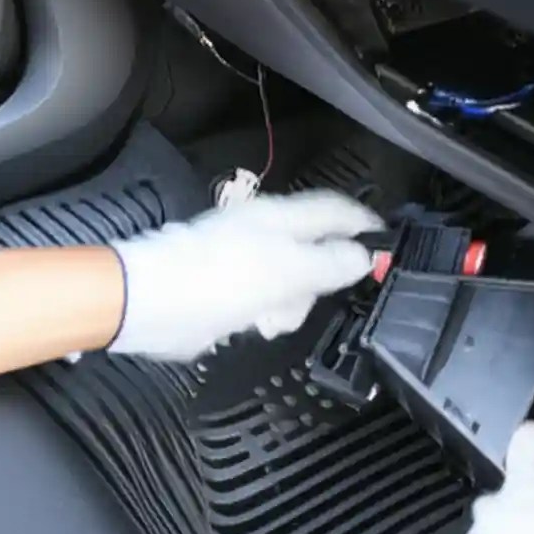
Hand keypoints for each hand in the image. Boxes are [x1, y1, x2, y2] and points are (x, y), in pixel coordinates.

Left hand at [108, 191, 381, 360]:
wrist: (146, 304)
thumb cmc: (213, 282)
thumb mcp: (286, 272)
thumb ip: (331, 263)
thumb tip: (365, 256)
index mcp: (282, 217)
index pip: (338, 210)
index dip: (366, 226)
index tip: (387, 249)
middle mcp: (267, 233)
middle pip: (320, 251)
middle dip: (322, 280)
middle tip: (313, 297)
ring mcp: (248, 260)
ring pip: (296, 282)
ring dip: (292, 304)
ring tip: (272, 318)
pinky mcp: (231, 287)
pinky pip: (269, 300)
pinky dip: (268, 314)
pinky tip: (254, 324)